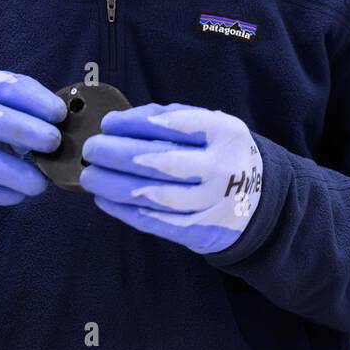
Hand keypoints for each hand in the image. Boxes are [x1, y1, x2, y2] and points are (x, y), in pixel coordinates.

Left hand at [80, 103, 262, 253]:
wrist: (258, 201)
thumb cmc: (222, 155)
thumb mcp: (213, 127)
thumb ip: (173, 118)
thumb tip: (121, 123)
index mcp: (225, 133)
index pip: (174, 123)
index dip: (135, 123)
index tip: (108, 124)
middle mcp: (221, 167)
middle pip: (161, 160)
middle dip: (117, 154)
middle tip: (92, 150)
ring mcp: (211, 202)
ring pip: (154, 194)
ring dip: (114, 185)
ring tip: (90, 176)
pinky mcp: (199, 230)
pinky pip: (155, 221)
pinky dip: (124, 211)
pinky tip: (104, 200)